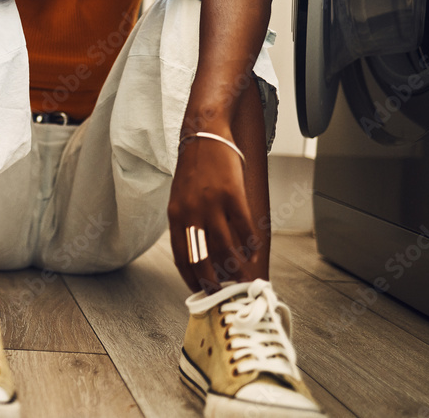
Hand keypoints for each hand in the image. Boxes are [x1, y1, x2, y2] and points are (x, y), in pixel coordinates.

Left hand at [167, 131, 257, 293]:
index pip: (181, 257)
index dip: (191, 278)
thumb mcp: (180, 198)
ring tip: (243, 278)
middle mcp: (191, 212)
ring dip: (236, 268)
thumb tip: (199, 252)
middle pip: (202, 258)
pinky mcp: (232, 195)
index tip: (200, 291)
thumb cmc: (193, 169)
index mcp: (175, 215)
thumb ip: (187, 223)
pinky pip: (244, 228)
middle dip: (214, 281)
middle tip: (224, 293)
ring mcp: (212, 204)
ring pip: (225, 248)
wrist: (204, 136)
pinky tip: (253, 252)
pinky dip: (251, 244)